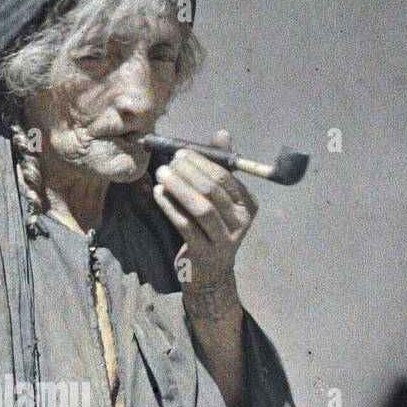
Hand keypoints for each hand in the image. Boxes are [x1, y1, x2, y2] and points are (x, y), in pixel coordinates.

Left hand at [152, 129, 257, 302]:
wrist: (209, 273)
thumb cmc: (210, 227)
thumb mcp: (218, 199)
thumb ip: (220, 167)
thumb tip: (222, 133)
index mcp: (248, 205)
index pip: (226, 177)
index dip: (202, 162)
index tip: (181, 152)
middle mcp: (241, 223)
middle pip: (214, 191)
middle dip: (189, 172)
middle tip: (169, 160)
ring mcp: (224, 240)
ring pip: (201, 208)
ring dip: (178, 187)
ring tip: (161, 173)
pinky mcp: (205, 253)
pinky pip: (185, 225)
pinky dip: (170, 207)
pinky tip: (158, 193)